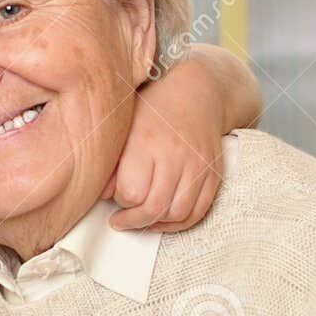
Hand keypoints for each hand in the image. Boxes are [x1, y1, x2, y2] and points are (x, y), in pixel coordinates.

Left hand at [105, 60, 225, 232]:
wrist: (198, 91)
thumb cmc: (153, 108)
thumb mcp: (124, 125)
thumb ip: (111, 160)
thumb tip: (101, 194)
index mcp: (147, 142)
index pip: (131, 191)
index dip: (119, 200)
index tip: (112, 197)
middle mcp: (175, 155)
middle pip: (155, 206)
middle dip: (133, 220)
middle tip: (120, 220)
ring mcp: (198, 165)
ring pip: (178, 213)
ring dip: (156, 224)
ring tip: (141, 220)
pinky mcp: (214, 173)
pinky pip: (199, 211)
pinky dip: (180, 223)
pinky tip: (163, 219)